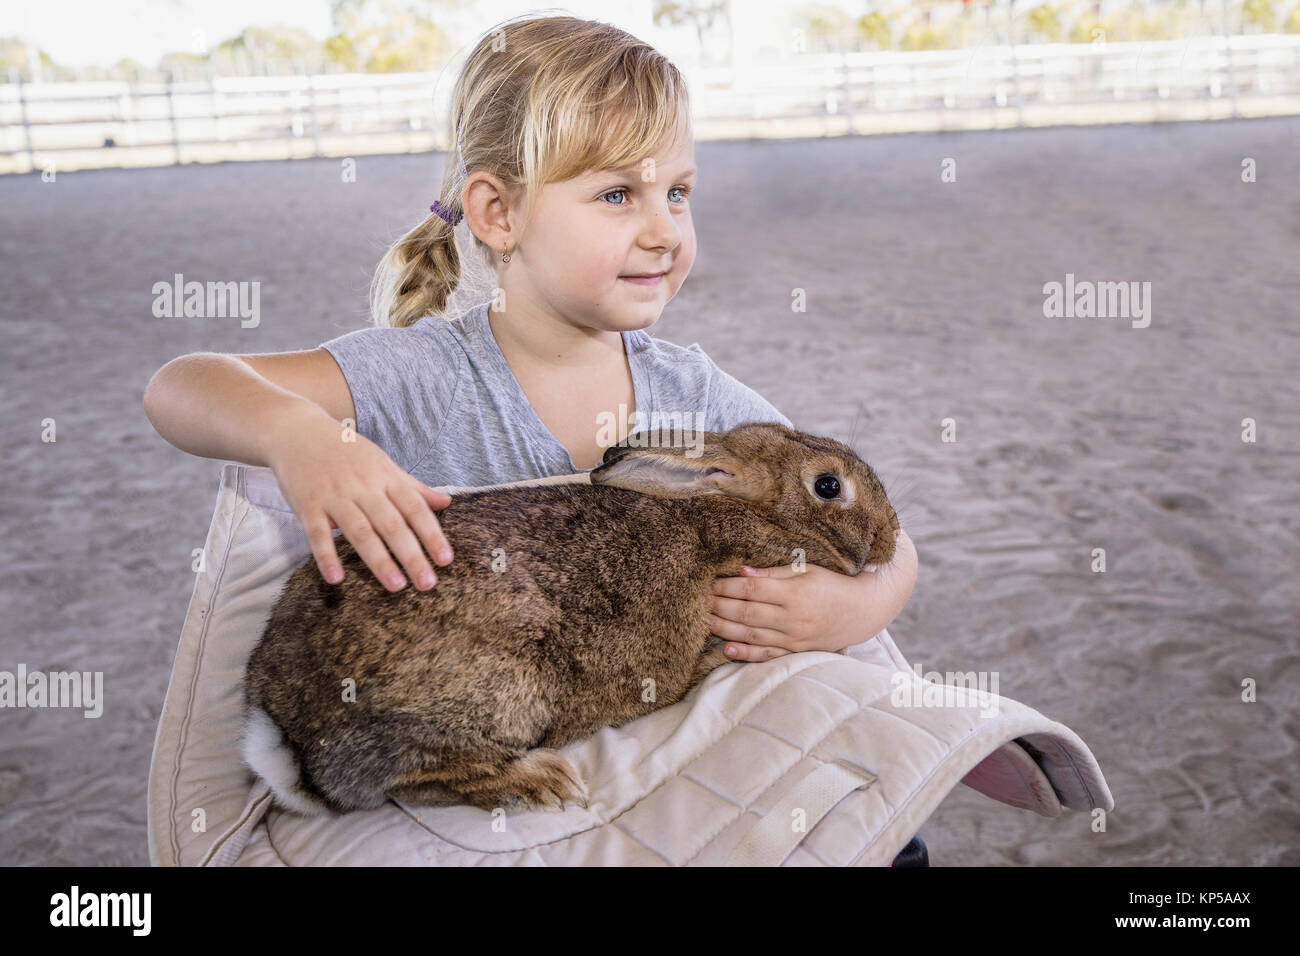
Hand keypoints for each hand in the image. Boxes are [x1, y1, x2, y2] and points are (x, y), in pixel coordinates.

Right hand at [266, 404, 453, 591]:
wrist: (298, 432)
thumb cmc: (347, 452)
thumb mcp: (384, 464)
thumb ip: (413, 487)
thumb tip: (447, 502)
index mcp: (385, 477)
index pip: (414, 508)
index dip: (431, 534)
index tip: (446, 559)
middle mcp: (363, 487)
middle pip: (391, 524)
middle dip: (411, 555)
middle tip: (427, 584)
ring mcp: (334, 496)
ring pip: (360, 531)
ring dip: (378, 560)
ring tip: (397, 586)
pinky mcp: (307, 505)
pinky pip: (317, 534)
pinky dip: (326, 556)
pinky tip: (336, 579)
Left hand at [706, 564, 849, 660]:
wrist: (862, 611)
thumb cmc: (831, 585)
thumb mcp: (807, 571)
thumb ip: (773, 573)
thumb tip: (742, 572)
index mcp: (795, 593)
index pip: (753, 590)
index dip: (728, 587)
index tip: (710, 583)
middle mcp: (793, 618)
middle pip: (748, 613)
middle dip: (720, 606)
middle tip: (698, 601)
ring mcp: (794, 638)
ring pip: (753, 635)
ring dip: (725, 629)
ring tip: (704, 621)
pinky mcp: (796, 652)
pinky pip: (768, 655)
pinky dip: (746, 654)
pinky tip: (727, 649)